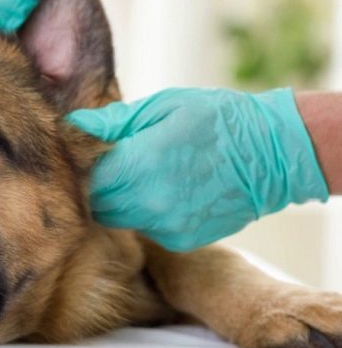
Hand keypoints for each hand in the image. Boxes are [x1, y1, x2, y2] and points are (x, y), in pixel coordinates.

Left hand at [66, 87, 328, 250]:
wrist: (272, 154)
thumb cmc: (215, 119)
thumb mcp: (162, 107)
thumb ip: (114, 122)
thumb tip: (74, 123)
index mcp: (142, 164)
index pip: (86, 177)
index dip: (80, 166)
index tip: (84, 152)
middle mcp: (150, 202)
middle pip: (95, 204)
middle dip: (94, 185)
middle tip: (107, 163)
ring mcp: (166, 226)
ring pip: (116, 219)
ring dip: (116, 200)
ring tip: (135, 174)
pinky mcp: (180, 240)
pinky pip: (143, 228)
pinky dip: (142, 212)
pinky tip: (162, 189)